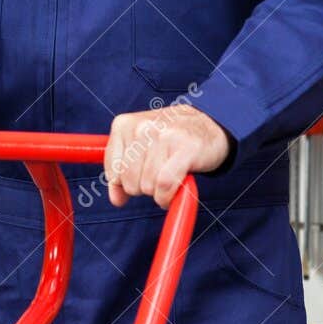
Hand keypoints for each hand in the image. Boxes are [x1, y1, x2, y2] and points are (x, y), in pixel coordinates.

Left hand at [104, 106, 230, 208]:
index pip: (113, 171)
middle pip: (129, 181)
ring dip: (158, 192)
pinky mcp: (184, 149)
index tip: (139, 179)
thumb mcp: (139, 146)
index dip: (124, 183)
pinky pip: (165, 186)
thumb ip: (122, 172)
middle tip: (157, 176)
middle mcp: (141, 128)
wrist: (209, 123)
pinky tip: (173, 192)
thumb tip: (116, 200)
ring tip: (168, 178)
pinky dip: (167, 197)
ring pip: (148, 186)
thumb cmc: (172, 136)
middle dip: (143, 188)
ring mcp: (163, 137)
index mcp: (124, 124)